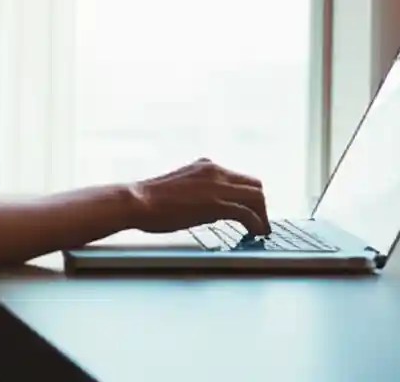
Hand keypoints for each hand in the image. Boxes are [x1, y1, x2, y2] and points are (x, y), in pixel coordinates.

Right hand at [128, 158, 269, 235]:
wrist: (137, 201)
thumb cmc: (151, 200)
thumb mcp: (181, 187)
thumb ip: (198, 190)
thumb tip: (209, 206)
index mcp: (207, 166)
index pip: (240, 178)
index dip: (249, 196)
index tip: (251, 210)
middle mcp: (216, 171)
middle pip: (254, 184)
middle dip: (260, 205)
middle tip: (260, 222)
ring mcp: (217, 186)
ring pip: (256, 196)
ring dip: (262, 215)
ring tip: (262, 231)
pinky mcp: (216, 204)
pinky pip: (246, 213)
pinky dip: (256, 223)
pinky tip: (255, 233)